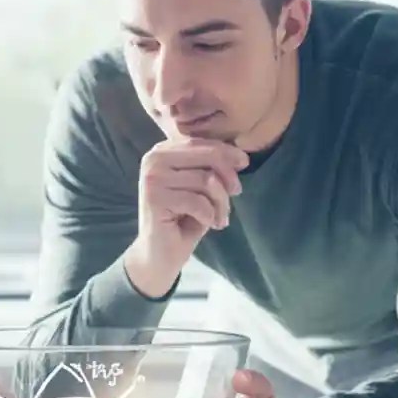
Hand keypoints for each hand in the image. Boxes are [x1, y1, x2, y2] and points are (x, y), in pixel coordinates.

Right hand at [125, 137, 248, 296]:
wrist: (160, 254)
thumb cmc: (184, 219)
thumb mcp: (200, 187)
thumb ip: (211, 167)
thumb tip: (239, 155)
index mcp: (162, 151)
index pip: (201, 142)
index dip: (227, 152)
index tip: (244, 163)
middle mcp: (154, 159)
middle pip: (207, 156)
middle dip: (228, 176)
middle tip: (236, 192)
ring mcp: (153, 178)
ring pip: (207, 180)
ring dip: (221, 202)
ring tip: (220, 217)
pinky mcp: (155, 199)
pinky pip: (198, 201)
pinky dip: (210, 215)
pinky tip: (209, 224)